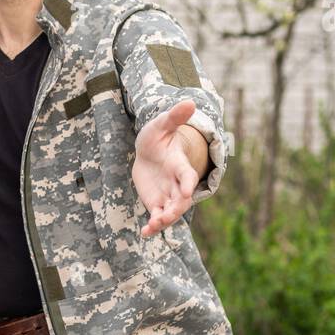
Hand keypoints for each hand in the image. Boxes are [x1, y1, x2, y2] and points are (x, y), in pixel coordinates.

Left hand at [131, 99, 205, 237]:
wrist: (148, 152)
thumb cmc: (157, 136)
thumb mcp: (162, 124)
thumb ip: (174, 117)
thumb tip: (189, 101)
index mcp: (180, 165)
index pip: (188, 175)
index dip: (188, 183)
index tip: (187, 190)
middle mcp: (177, 183)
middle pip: (182, 199)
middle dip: (176, 208)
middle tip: (166, 216)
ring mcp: (167, 195)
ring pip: (170, 212)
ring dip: (164, 220)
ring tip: (153, 226)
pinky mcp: (156, 203)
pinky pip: (157, 217)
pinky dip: (152, 226)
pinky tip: (144, 233)